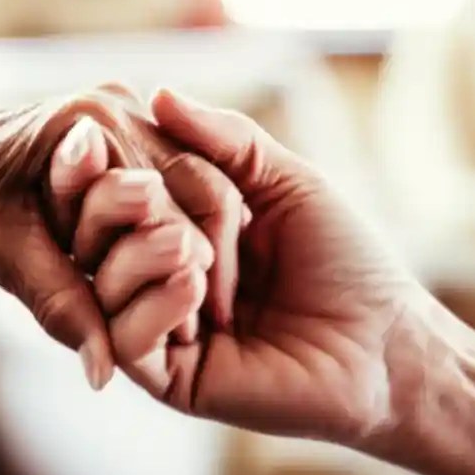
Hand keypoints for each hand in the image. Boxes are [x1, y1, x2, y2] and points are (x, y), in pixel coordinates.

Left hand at [0, 86, 242, 388]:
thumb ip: (60, 307)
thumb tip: (106, 372)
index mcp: (92, 122)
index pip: (173, 199)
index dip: (192, 264)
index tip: (208, 323)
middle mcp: (118, 105)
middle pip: (193, 186)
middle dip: (201, 253)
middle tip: (215, 321)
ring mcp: (122, 113)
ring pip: (188, 183)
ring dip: (192, 240)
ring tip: (204, 307)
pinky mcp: (119, 130)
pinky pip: (166, 180)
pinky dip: (172, 225)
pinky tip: (179, 276)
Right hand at [90, 89, 428, 445]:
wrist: (386, 341)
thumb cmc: (345, 260)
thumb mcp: (286, 181)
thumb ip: (226, 138)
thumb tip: (158, 94)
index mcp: (181, 227)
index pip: (113, 190)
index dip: (98, 165)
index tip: (87, 136)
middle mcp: (160, 278)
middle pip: (95, 234)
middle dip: (119, 202)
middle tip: (150, 189)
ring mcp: (165, 329)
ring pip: (104, 283)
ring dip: (144, 252)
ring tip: (194, 248)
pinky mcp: (174, 380)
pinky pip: (128, 339)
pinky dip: (153, 303)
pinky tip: (194, 286)